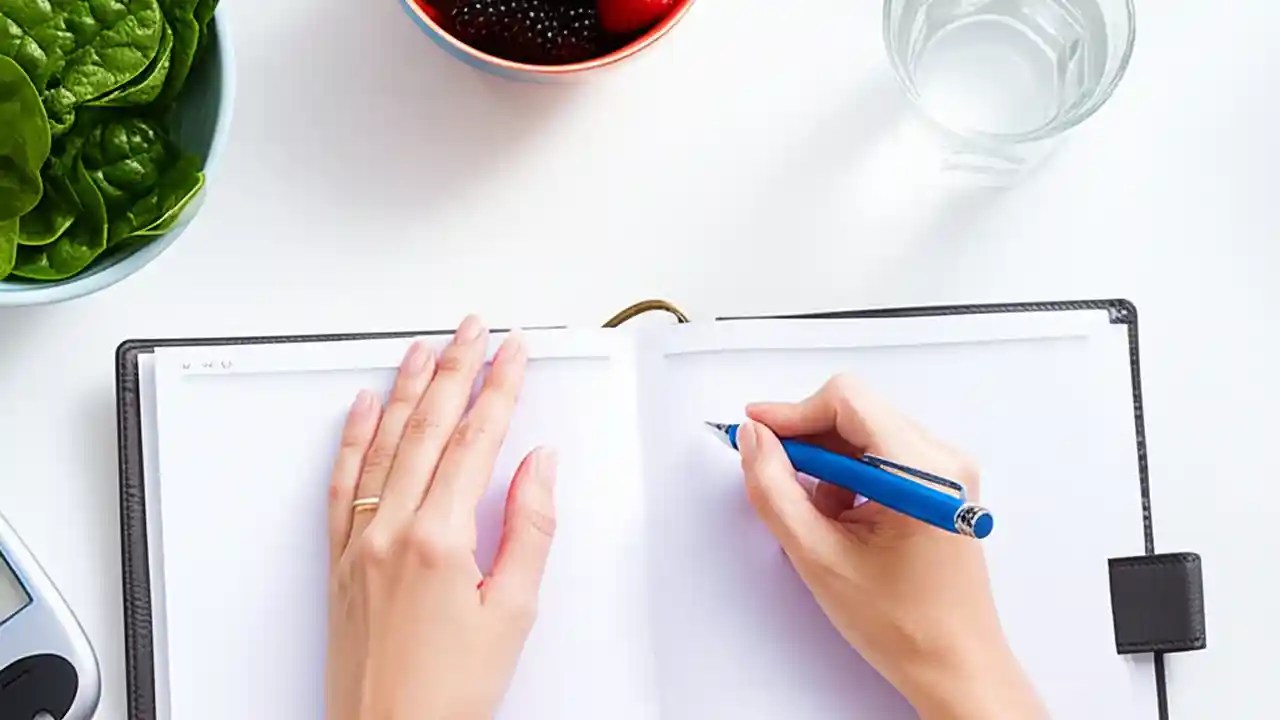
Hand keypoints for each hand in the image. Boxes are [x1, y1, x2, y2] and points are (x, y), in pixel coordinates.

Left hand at [325, 317, 557, 719]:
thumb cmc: (449, 690)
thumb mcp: (513, 613)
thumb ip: (529, 528)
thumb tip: (537, 465)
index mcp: (439, 539)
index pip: (475, 440)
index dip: (499, 388)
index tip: (513, 352)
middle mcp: (392, 531)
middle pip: (426, 427)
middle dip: (454, 369)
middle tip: (473, 330)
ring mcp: (359, 541)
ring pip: (382, 443)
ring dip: (404, 388)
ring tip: (422, 349)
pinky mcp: (340, 559)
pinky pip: (342, 482)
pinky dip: (351, 438)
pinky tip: (360, 407)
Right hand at [739, 375, 1045, 719]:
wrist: (955, 666)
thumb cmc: (904, 625)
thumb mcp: (819, 557)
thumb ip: (775, 490)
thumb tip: (754, 440)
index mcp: (923, 472)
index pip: (847, 401)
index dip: (792, 412)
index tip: (756, 430)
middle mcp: (944, 460)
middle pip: (856, 413)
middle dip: (807, 441)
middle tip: (770, 472)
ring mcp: (946, 472)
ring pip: (864, 434)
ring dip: (827, 465)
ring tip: (817, 518)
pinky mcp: (940, 487)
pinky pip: (881, 456)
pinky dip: (848, 479)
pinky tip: (840, 521)